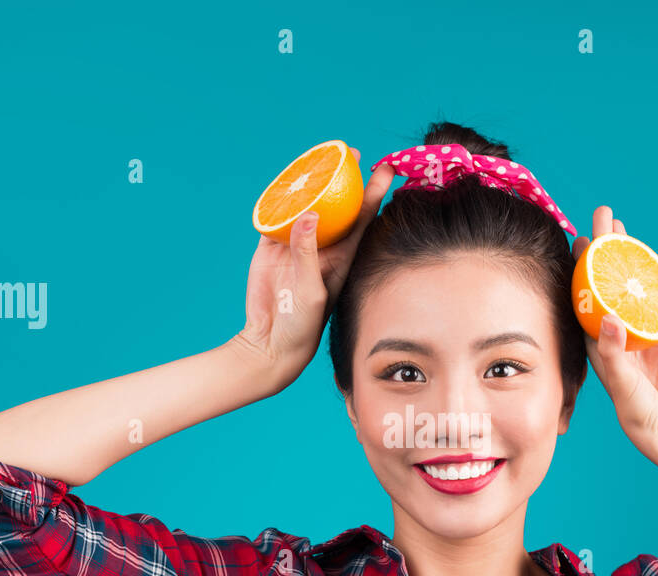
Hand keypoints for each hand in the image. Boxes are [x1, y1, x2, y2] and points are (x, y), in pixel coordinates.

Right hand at [235, 146, 394, 393]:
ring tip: (320, 156)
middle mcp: (322, 245)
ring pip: (306, 205)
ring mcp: (296, 244)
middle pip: (337, 203)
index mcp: (341, 255)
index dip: (374, 192)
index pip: (362, 217)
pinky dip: (279, 198)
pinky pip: (276, 215)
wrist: (270, 342)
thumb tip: (309, 213)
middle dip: (345, 177)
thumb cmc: (303, 324)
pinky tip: (284, 180)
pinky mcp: (271, 246)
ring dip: (312, 183)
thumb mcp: (310, 290)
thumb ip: (308, 253)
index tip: (387, 169)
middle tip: (351, 151)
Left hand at [573, 206, 657, 463]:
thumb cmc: (633, 404)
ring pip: (630, 279)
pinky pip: (655, 292)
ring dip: (626, 252)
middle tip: (602, 213)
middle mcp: (614, 323)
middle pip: (606, 276)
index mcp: (596, 334)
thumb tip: (610, 318)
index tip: (578, 239)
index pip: (585, 291)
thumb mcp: (619, 380)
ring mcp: (638, 321)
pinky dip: (650, 271)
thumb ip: (612, 353)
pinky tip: (644, 250)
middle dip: (603, 245)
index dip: (581, 265)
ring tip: (620, 224)